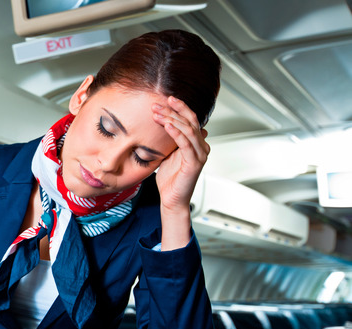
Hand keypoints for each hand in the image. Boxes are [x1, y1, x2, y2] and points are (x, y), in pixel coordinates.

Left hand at [151, 96, 209, 213]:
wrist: (171, 199)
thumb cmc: (169, 178)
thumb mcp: (166, 153)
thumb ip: (168, 139)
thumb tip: (164, 124)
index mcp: (195, 142)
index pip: (190, 119)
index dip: (179, 108)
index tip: (165, 99)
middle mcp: (201, 146)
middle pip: (190, 122)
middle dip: (173, 111)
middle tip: (157, 104)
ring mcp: (200, 154)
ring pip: (188, 130)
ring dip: (172, 119)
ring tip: (158, 113)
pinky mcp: (195, 163)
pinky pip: (186, 144)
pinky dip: (177, 133)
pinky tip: (167, 126)